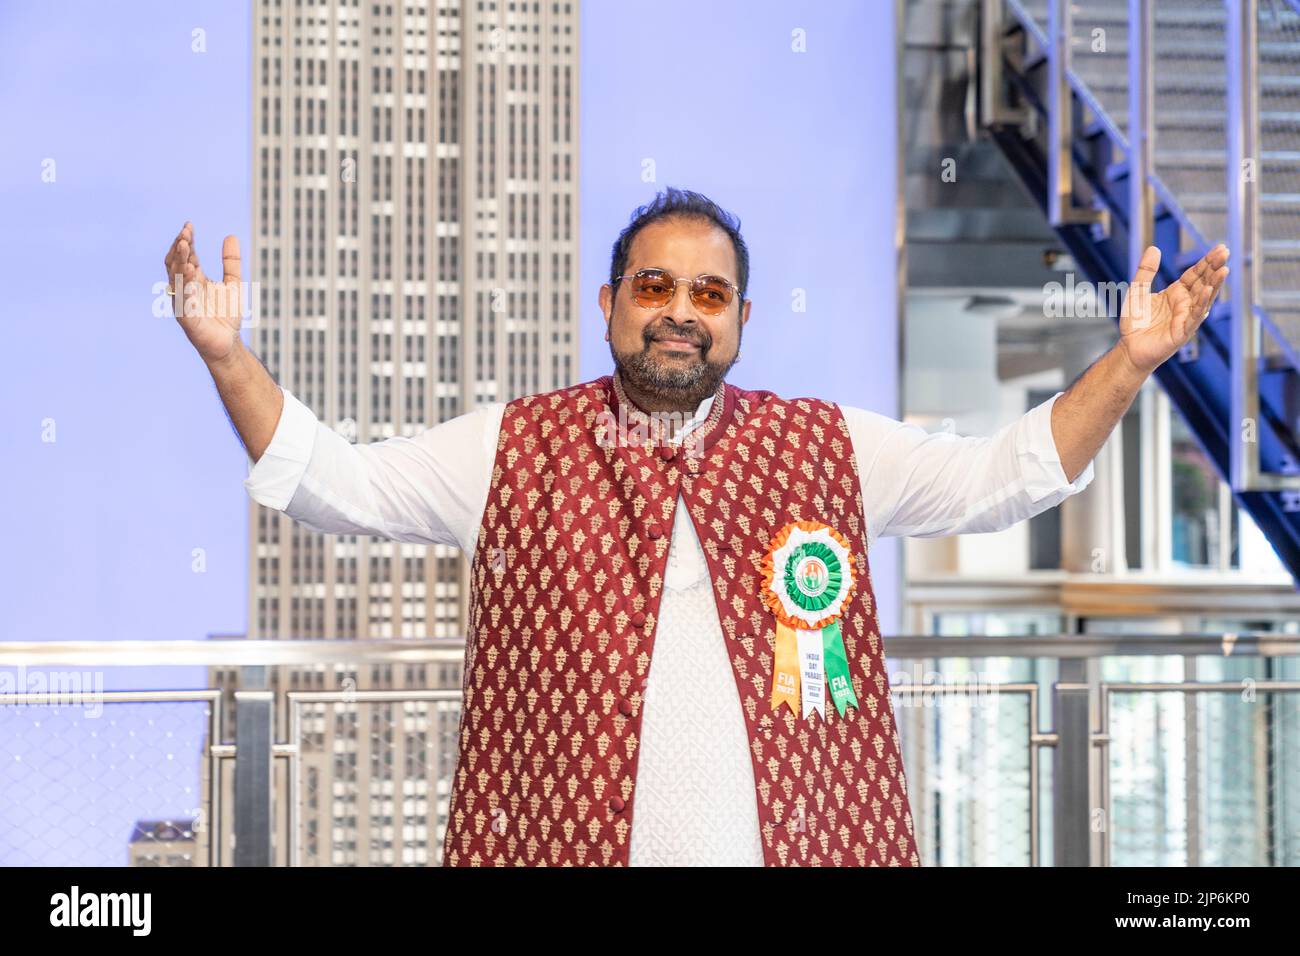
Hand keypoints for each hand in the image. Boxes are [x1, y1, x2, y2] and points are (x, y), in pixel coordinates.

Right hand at [163, 221, 244, 365]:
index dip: (186, 241)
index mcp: (194, 279)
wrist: (228, 343)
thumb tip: (231, 235)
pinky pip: (183, 299)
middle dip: (180, 248)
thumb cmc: (226, 315)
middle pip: (176, 263)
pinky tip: (190, 271)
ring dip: (180, 261)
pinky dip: (185, 285)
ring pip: (176, 278)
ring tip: (185, 245)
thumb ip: (231, 262)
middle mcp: (185, 288)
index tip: (189, 225)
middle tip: (185, 233)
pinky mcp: (186, 317)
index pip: (186, 256)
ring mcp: (183, 302)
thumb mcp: (232, 283)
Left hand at [1117, 243, 1229, 375]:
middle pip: (1204, 282)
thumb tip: (1153, 248)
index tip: (1220, 248)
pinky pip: (1194, 316)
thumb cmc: (1136, 322)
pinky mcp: (1183, 331)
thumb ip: (1145, 271)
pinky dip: (1202, 303)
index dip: (1207, 261)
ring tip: (1223, 270)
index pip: (1196, 274)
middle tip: (1225, 252)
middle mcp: (1185, 303)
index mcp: (1177, 293)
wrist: (1129, 347)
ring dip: (1214, 284)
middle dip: (1215, 268)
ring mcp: (1186, 317)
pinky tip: (1208, 291)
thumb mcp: (1137, 291)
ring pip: (1205, 298)